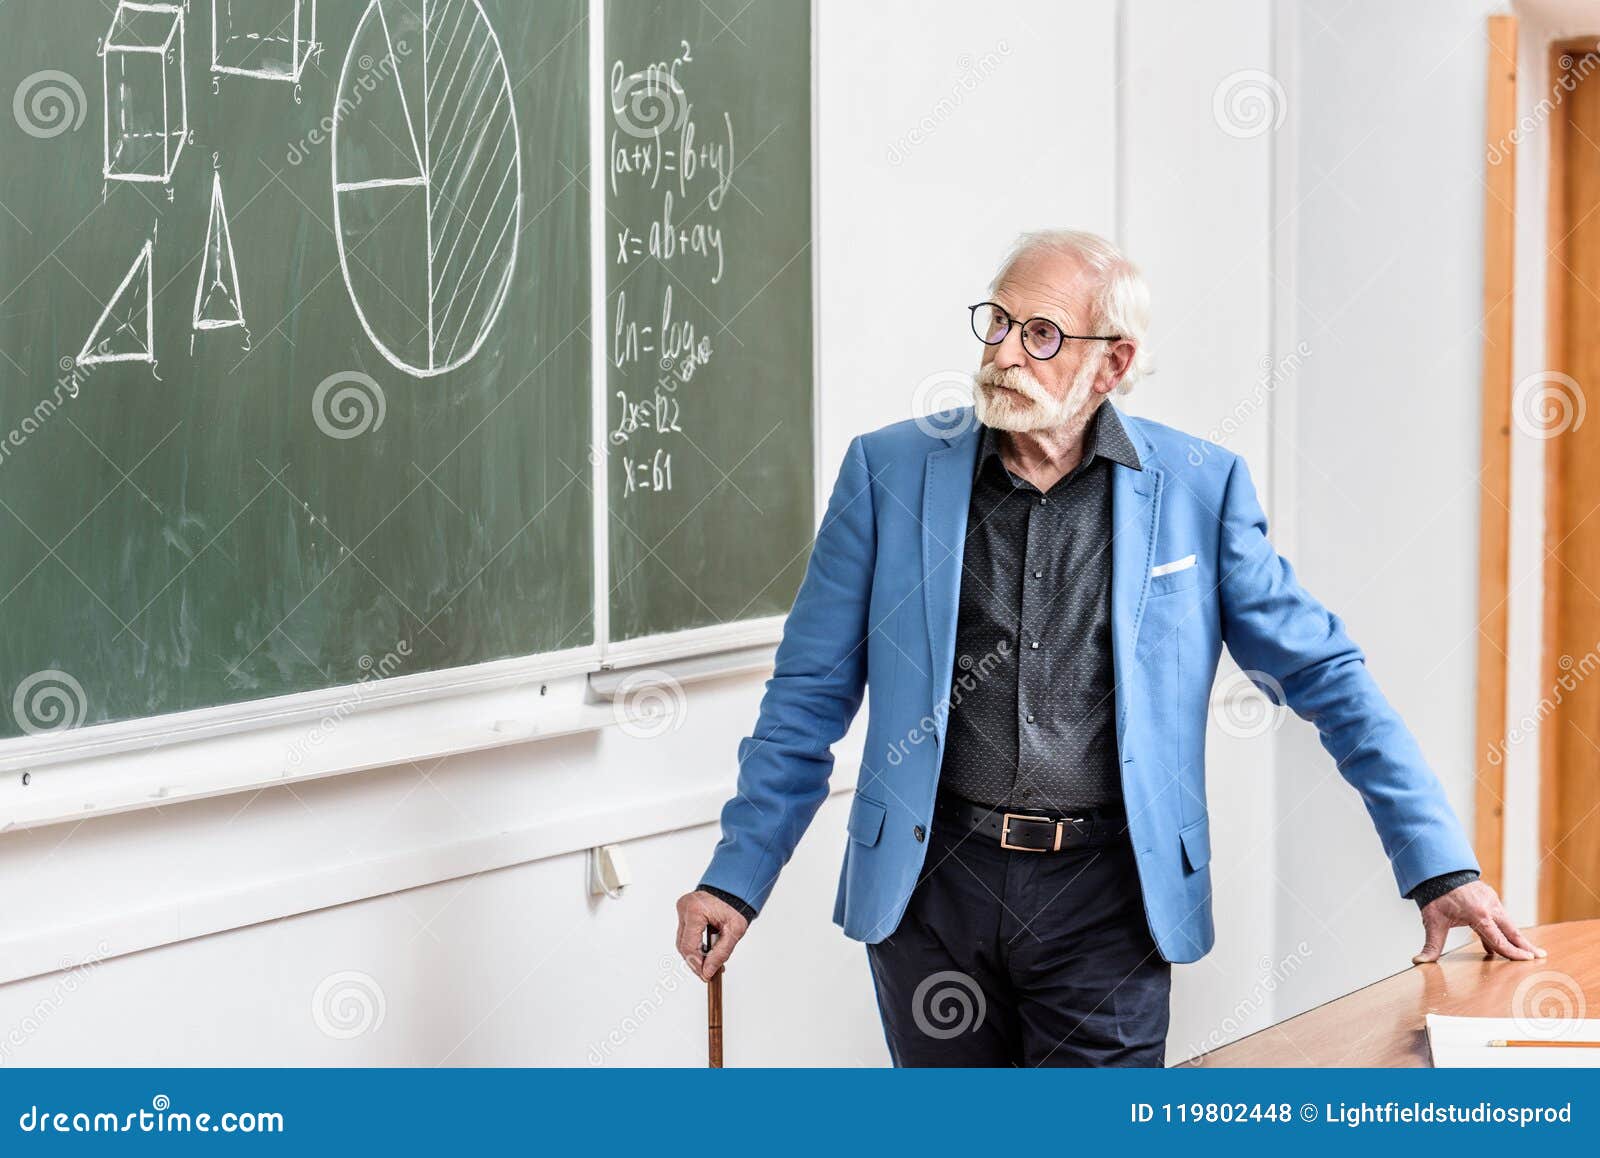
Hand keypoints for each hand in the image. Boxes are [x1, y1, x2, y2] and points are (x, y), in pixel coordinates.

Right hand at [675, 890, 749, 980]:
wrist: (735, 888)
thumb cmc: (736, 905)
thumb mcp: (734, 931)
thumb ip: (721, 953)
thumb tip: (708, 972)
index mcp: (695, 911)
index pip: (690, 946)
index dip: (697, 965)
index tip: (706, 976)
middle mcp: (685, 908)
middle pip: (684, 945)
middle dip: (696, 962)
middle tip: (708, 973)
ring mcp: (682, 909)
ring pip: (683, 941)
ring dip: (695, 954)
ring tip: (710, 964)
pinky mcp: (684, 911)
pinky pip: (686, 934)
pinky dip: (695, 945)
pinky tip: (706, 953)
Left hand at [1412, 880, 1545, 963]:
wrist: (1438, 871)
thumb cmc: (1436, 896)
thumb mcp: (1432, 921)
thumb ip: (1431, 944)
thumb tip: (1418, 961)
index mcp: (1478, 915)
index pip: (1499, 939)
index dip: (1513, 952)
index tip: (1526, 960)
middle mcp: (1490, 907)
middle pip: (1511, 931)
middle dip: (1526, 945)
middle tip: (1540, 956)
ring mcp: (1492, 901)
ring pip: (1508, 923)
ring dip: (1517, 938)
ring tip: (1528, 951)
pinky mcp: (1490, 897)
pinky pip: (1500, 916)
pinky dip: (1504, 929)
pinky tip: (1501, 942)